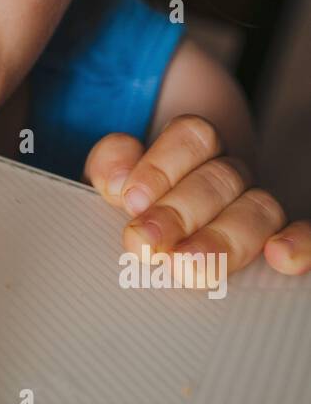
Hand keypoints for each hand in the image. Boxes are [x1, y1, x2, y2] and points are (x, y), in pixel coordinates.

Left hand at [84, 115, 310, 277]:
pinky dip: (300, 243)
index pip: (193, 137)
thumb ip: (111, 168)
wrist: (153, 229)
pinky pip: (305, 234)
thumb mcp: (113, 181)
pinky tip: (282, 259)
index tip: (130, 199)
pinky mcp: (277, 239)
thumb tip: (117, 181)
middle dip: (178, 212)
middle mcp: (229, 175)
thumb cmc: (133, 209)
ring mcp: (255, 208)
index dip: (162, 165)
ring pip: (259, 209)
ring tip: (189, 266)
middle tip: (144, 242)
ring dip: (222, 240)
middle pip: (219, 179)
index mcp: (194, 150)